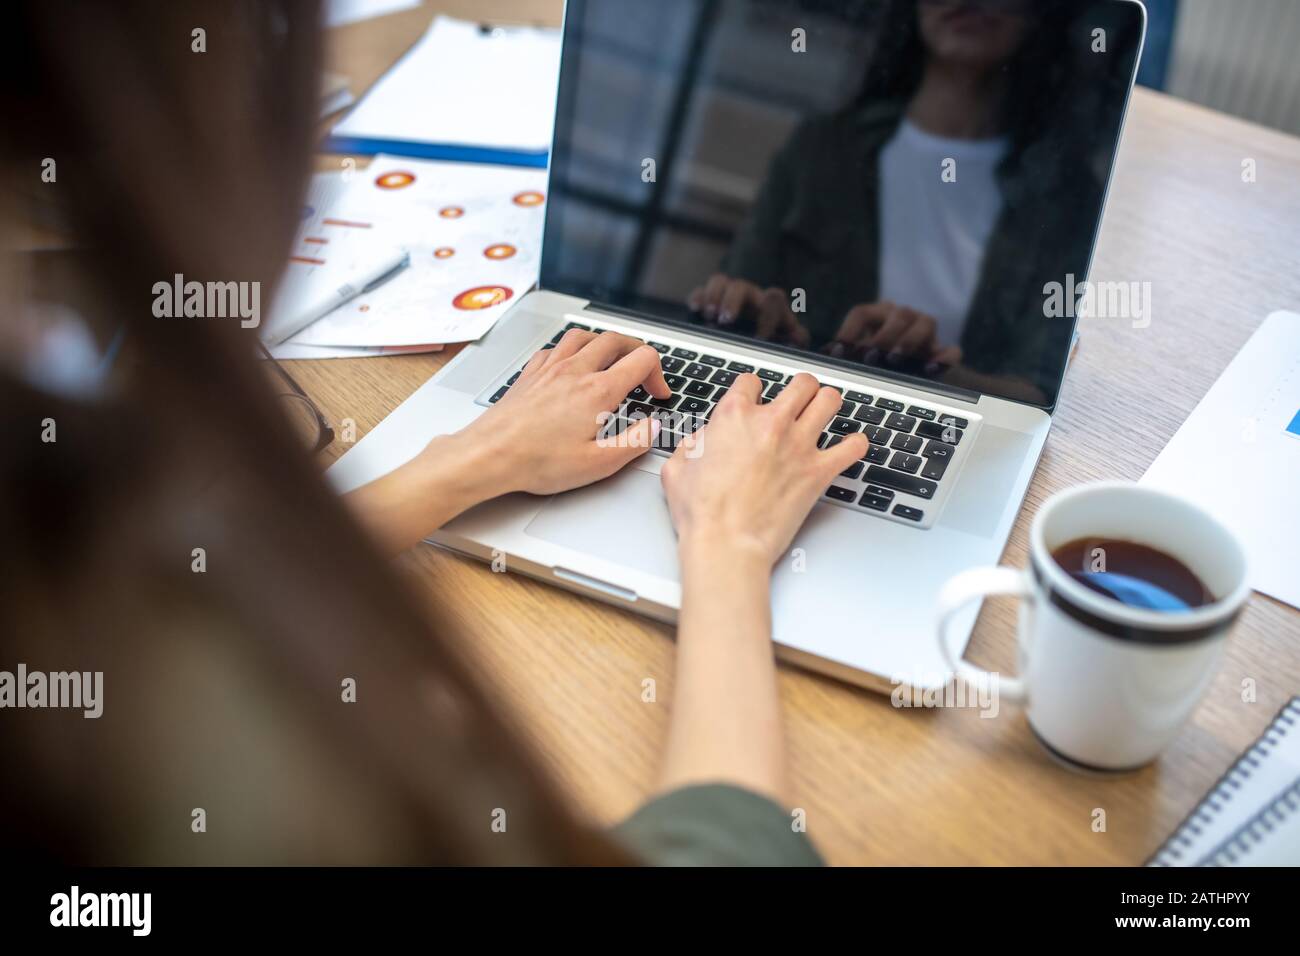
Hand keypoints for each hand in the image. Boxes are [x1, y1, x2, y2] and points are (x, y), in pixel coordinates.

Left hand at [346, 329, 672, 553]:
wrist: (489, 455)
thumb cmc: (537, 462)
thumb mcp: (597, 464)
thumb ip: (633, 443)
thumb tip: (653, 427)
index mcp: (598, 391)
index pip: (642, 360)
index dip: (659, 375)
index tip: (657, 395)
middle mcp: (575, 371)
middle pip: (616, 339)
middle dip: (637, 351)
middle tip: (642, 374)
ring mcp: (550, 369)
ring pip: (584, 336)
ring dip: (604, 343)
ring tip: (611, 361)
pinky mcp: (530, 374)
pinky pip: (555, 348)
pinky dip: (571, 350)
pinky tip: (570, 366)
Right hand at [660, 372, 867, 568]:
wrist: (726, 542)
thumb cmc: (701, 511)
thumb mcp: (677, 468)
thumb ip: (692, 444)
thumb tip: (702, 440)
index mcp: (734, 416)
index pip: (752, 382)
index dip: (752, 391)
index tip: (755, 401)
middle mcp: (771, 423)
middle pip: (802, 384)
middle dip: (801, 390)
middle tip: (799, 401)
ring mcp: (799, 445)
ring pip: (830, 401)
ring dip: (827, 405)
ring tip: (824, 414)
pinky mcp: (818, 472)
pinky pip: (853, 446)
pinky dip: (854, 445)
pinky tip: (848, 448)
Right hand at [687, 274, 810, 346]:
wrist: (760, 342)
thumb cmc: (776, 342)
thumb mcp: (791, 342)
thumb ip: (797, 339)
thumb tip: (798, 337)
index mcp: (773, 307)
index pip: (773, 300)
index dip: (767, 316)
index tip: (760, 337)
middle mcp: (751, 297)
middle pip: (742, 287)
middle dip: (733, 301)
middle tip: (726, 320)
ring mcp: (730, 297)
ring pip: (721, 282)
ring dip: (714, 296)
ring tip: (710, 315)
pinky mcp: (711, 302)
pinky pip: (701, 291)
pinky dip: (697, 297)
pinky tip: (696, 309)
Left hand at [823, 301, 961, 368]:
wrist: (917, 370)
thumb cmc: (878, 359)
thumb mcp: (860, 353)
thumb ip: (845, 353)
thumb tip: (823, 358)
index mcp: (877, 315)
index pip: (862, 314)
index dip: (849, 332)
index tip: (839, 354)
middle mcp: (902, 317)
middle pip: (897, 315)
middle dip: (882, 336)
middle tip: (869, 358)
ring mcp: (926, 330)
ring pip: (925, 323)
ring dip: (910, 340)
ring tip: (895, 360)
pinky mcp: (944, 350)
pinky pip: (950, 350)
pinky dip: (943, 358)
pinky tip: (930, 369)